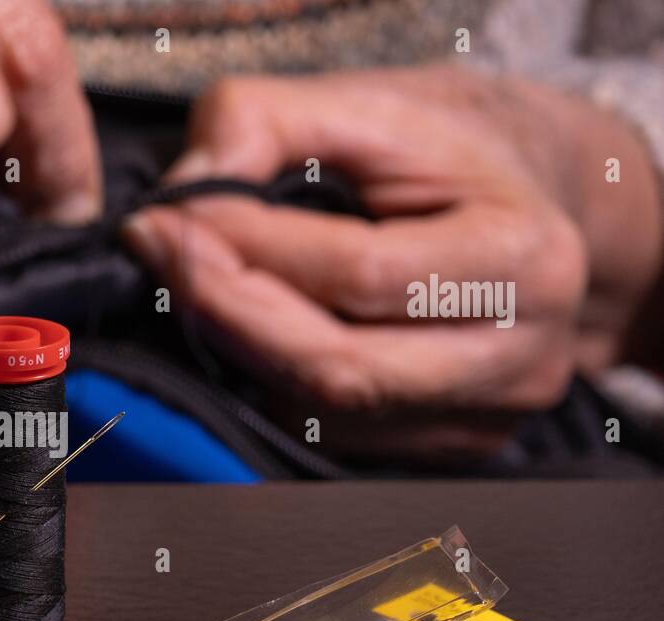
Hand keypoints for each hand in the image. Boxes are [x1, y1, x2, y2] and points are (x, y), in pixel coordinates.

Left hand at [124, 67, 662, 459]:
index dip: (245, 252)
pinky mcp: (446, 450)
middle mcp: (519, 358)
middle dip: (225, 314)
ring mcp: (485, 419)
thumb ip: (264, 122)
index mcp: (523, 259)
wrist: (526, 210)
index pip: (357, 275)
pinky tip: (246, 332)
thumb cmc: (443, 157)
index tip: (164, 221)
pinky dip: (270, 385)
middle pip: (337, 369)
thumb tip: (180, 199)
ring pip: (323, 416)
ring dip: (238, 353)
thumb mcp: (364, 107)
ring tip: (195, 286)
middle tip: (158, 259)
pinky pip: (329, 438)